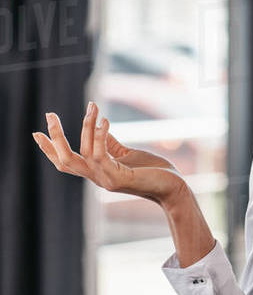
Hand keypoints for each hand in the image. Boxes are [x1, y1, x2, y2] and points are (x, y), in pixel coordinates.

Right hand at [33, 103, 185, 204]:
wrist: (175, 187)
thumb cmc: (154, 171)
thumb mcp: (127, 155)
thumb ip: (110, 144)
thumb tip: (99, 126)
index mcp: (97, 172)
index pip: (67, 162)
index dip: (50, 149)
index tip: (36, 133)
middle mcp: (97, 177)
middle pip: (65, 159)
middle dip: (55, 137)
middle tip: (50, 114)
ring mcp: (106, 179)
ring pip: (83, 152)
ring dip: (86, 126)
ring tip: (92, 106)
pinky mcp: (118, 178)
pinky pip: (100, 154)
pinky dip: (100, 136)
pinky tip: (104, 121)